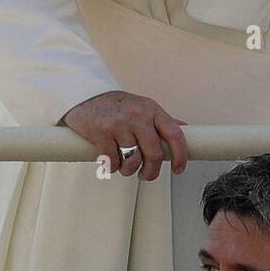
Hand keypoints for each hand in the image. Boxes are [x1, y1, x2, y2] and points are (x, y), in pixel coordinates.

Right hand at [61, 89, 188, 180]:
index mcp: (152, 109)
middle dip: (151, 171)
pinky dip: (112, 167)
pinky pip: (113, 161)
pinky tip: (111, 162)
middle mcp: (138, 116)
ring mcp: (120, 124)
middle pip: (154, 154)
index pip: (175, 134)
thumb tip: (184, 129)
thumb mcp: (142, 107)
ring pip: (133, 160)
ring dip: (129, 170)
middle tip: (146, 175)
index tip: (178, 169)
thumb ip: (161, 121)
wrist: (85, 94)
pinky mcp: (101, 133)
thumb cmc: (115, 105)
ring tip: (124, 166)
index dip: (180, 156)